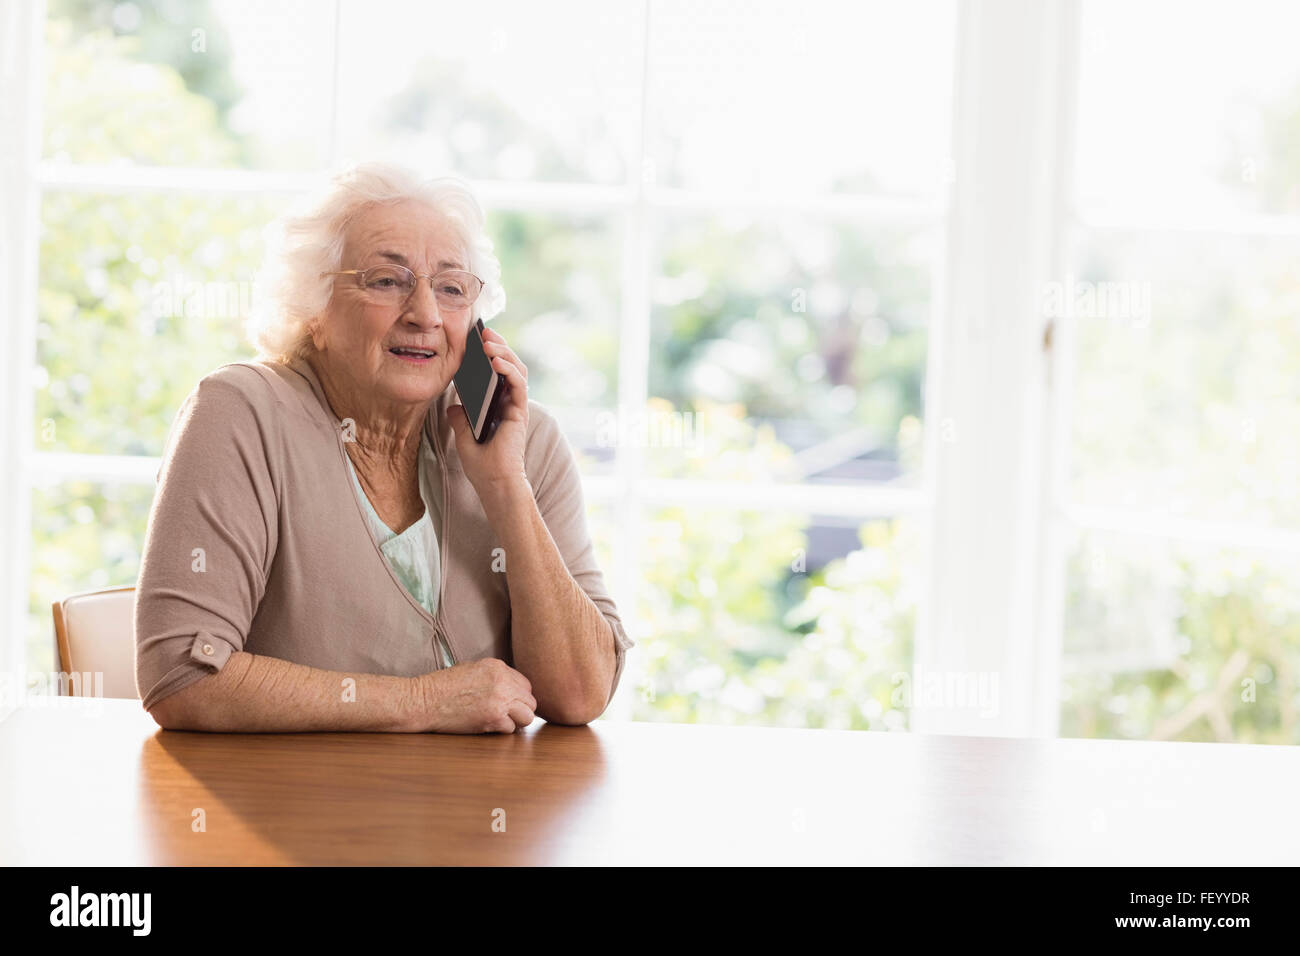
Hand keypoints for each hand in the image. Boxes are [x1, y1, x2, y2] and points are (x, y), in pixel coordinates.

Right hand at [412, 658, 536, 733]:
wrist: (424, 700)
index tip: (510, 703)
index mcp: (498, 666)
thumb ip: (495, 676)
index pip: (525, 684)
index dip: (519, 696)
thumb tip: (512, 688)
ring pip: (527, 717)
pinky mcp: (493, 718)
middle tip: (507, 715)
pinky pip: (511, 729)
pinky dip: (501, 730)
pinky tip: (487, 726)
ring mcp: (500, 700)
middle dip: (521, 709)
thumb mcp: (472, 668)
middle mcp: (503, 682)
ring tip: (501, 721)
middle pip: (531, 701)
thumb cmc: (442, 686)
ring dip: (516, 721)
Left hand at [448, 326, 528, 497]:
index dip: (489, 355)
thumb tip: (453, 405)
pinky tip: (496, 361)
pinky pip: (518, 384)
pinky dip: (509, 370)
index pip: (496, 374)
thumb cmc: (482, 465)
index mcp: (497, 406)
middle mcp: (509, 404)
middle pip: (509, 366)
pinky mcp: (520, 412)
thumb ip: (460, 420)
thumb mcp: (463, 437)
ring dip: (504, 353)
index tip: (475, 339)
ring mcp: (516, 407)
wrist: (493, 484)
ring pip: (517, 370)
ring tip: (489, 341)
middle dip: (498, 346)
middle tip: (483, 332)